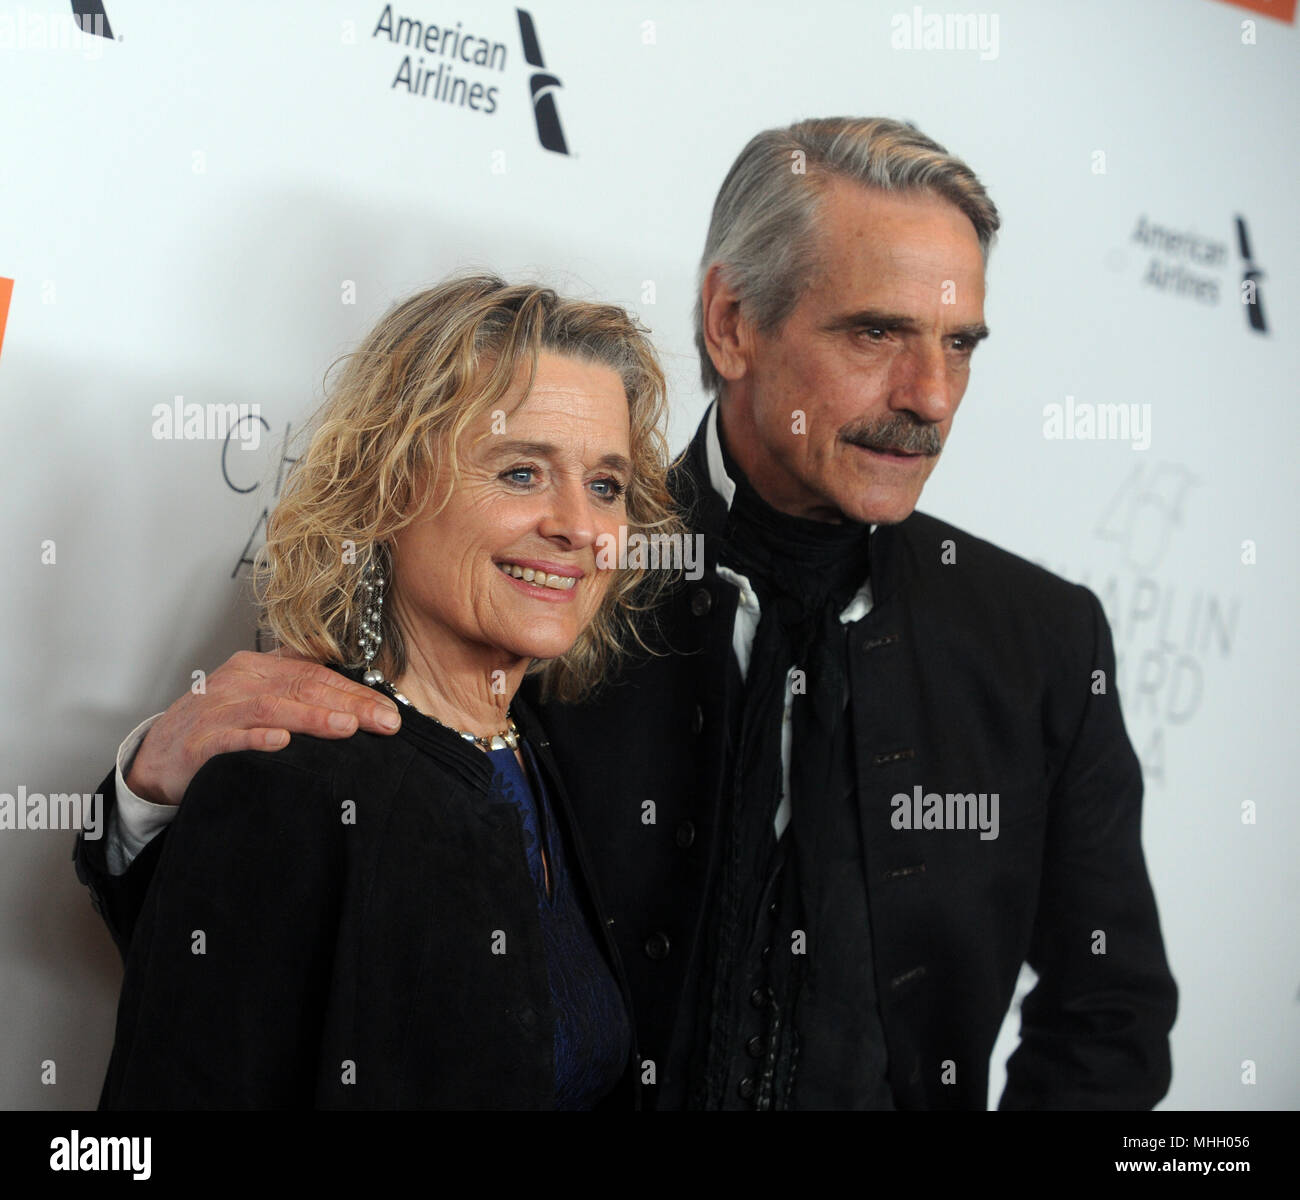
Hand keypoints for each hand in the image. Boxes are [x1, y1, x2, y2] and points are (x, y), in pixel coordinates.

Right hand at [125, 651, 400, 806]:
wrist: (156, 758)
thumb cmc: (217, 730)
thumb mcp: (258, 703)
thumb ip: (299, 698)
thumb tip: (357, 708)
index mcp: (257, 669)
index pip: (316, 675)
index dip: (356, 692)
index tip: (390, 712)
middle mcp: (238, 682)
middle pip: (302, 688)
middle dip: (349, 705)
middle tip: (384, 722)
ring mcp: (217, 710)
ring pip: (271, 708)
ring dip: (313, 718)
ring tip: (347, 727)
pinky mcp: (198, 742)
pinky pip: (230, 738)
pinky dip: (257, 739)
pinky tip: (282, 742)